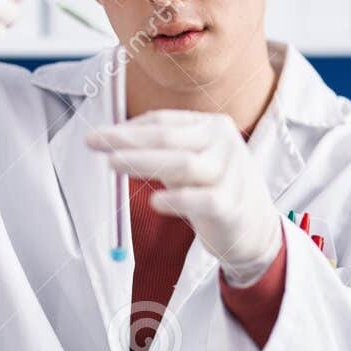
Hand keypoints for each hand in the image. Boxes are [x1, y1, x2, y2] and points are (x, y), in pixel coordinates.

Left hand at [86, 110, 281, 284]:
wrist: (255, 229)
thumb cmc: (215, 189)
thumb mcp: (191, 162)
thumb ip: (162, 150)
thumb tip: (113, 141)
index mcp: (213, 126)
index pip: (164, 122)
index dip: (127, 127)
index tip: (97, 135)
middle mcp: (225, 143)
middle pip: (169, 138)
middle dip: (127, 140)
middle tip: (94, 143)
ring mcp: (232, 173)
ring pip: (183, 164)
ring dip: (144, 162)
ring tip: (112, 164)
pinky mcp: (233, 205)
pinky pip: (202, 199)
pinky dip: (177, 199)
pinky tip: (155, 202)